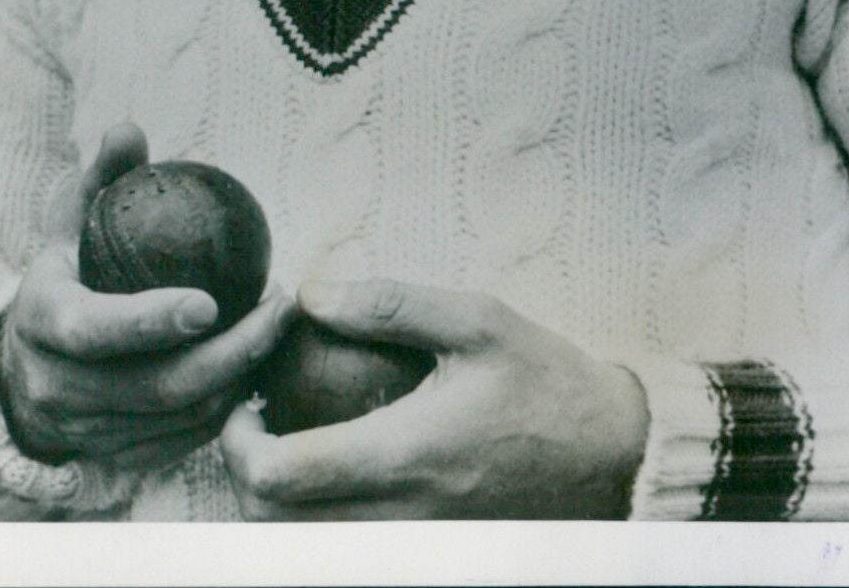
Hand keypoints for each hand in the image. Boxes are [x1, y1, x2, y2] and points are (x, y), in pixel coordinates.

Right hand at [0, 123, 293, 472]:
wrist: (26, 368)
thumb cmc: (67, 276)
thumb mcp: (72, 224)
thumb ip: (103, 178)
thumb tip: (129, 128)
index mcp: (44, 322)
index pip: (96, 330)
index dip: (150, 320)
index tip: (211, 301)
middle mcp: (59, 386)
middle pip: (156, 385)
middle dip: (233, 351)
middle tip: (282, 305)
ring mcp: (88, 429)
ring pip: (179, 417)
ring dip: (241, 377)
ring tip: (280, 327)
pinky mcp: (117, 457)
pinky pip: (184, 441)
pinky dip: (227, 407)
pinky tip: (260, 365)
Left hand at [221, 277, 649, 519]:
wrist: (611, 455)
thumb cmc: (544, 381)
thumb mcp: (477, 320)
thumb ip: (390, 304)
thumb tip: (313, 292)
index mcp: (404, 456)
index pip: (280, 475)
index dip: (238, 441)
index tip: (246, 400)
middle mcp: (399, 517)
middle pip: (274, 527)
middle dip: (243, 475)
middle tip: (255, 421)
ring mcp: (412, 546)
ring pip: (303, 548)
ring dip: (275, 503)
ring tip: (287, 443)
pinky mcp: (427, 555)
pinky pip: (343, 552)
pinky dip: (314, 521)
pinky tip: (331, 472)